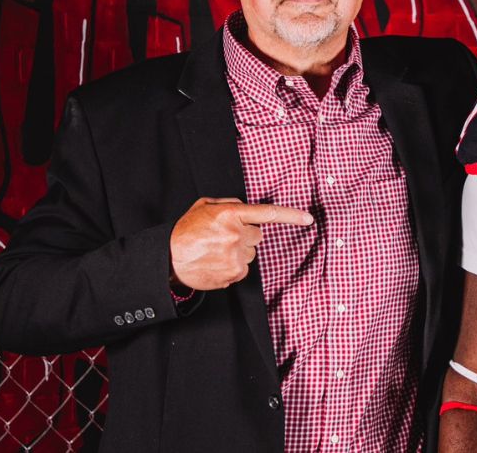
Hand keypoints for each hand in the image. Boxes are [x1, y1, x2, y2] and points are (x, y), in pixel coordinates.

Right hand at [170, 198, 312, 290]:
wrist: (169, 259)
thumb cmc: (186, 231)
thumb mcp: (204, 207)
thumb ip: (229, 203)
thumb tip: (247, 207)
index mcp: (229, 214)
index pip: (267, 213)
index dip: (291, 216)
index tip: (308, 219)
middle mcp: (235, 234)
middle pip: (257, 235)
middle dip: (245, 235)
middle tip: (222, 238)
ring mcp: (236, 255)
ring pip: (250, 252)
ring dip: (238, 251)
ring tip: (215, 251)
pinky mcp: (235, 273)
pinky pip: (244, 268)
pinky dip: (233, 266)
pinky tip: (216, 263)